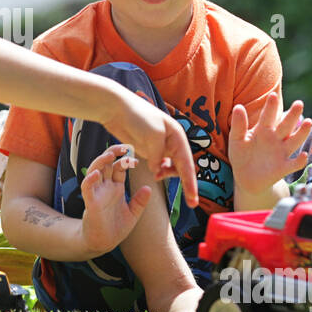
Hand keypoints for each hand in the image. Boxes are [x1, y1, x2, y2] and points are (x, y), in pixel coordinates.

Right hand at [80, 144, 153, 254]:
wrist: (103, 243)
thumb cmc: (116, 228)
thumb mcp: (133, 214)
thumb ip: (140, 201)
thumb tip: (149, 188)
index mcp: (116, 188)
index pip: (118, 167)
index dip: (126, 160)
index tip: (136, 159)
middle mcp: (105, 187)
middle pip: (105, 164)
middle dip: (112, 153)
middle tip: (122, 147)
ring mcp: (97, 193)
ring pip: (94, 171)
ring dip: (100, 162)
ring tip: (109, 155)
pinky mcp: (90, 203)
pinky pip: (87, 188)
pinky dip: (89, 180)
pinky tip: (96, 174)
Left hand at [100, 87, 198, 207]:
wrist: (118, 109)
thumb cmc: (138, 117)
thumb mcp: (152, 136)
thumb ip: (157, 156)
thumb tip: (158, 170)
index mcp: (178, 136)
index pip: (187, 163)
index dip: (191, 183)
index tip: (194, 199)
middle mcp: (173, 142)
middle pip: (183, 166)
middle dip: (186, 183)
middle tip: (191, 202)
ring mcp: (162, 146)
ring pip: (172, 167)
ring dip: (169, 175)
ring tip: (158, 176)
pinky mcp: (150, 150)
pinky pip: (160, 165)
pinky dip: (159, 171)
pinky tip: (156, 174)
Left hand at [228, 93, 311, 199]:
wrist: (245, 178)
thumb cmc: (241, 155)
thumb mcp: (236, 140)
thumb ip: (238, 125)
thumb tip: (238, 107)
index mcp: (263, 130)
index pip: (268, 116)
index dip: (271, 107)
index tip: (273, 95)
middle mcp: (276, 139)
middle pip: (286, 125)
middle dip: (292, 115)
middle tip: (299, 103)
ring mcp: (281, 153)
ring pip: (294, 141)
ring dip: (301, 133)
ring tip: (307, 122)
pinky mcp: (283, 168)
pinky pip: (294, 164)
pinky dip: (300, 160)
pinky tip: (304, 155)